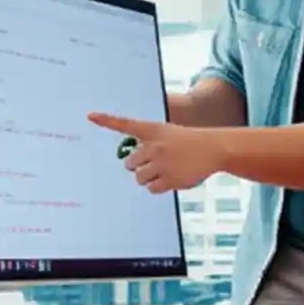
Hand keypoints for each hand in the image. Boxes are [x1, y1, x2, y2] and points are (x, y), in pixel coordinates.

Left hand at [87, 112, 223, 192]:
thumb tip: (133, 167)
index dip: (106, 120)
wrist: (213, 147)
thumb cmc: (189, 142)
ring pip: (139, 178)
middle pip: (129, 163)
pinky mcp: (169, 179)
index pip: (125, 124)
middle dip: (139, 166)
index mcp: (153, 130)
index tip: (90, 115)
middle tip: (154, 164)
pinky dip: (158, 187)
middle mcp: (154, 145)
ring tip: (165, 170)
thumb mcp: (168, 134)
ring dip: (148, 178)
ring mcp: (161, 163)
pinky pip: (152, 188)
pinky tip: (171, 178)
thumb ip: (149, 145)